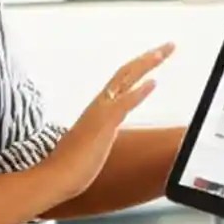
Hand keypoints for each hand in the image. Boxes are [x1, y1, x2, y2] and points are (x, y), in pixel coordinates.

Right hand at [43, 43, 175, 198]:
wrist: (55, 177)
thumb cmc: (70, 167)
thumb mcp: (91, 147)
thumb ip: (99, 137)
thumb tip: (102, 138)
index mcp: (98, 110)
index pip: (122, 81)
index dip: (139, 67)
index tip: (154, 58)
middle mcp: (99, 105)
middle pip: (126, 72)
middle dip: (149, 58)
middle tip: (168, 46)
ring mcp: (101, 112)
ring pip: (125, 79)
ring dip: (146, 64)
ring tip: (162, 52)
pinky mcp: (103, 124)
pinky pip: (124, 103)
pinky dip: (139, 91)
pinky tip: (153, 82)